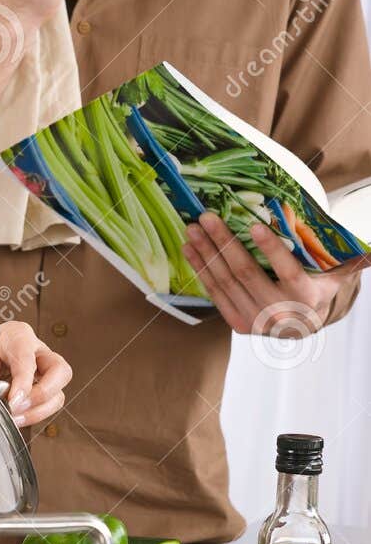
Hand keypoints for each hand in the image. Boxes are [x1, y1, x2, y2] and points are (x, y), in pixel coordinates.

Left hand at [0, 321, 72, 426]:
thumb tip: (3, 405)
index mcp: (16, 335)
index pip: (29, 357)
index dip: (24, 382)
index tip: (12, 402)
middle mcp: (34, 350)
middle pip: (61, 371)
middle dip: (44, 393)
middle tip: (18, 407)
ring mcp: (39, 370)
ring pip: (57, 393)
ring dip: (38, 410)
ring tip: (13, 418)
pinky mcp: (37, 388)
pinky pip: (47, 405)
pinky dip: (34, 415)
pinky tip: (15, 419)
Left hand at [183, 212, 370, 335]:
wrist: (305, 325)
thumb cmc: (318, 288)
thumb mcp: (333, 273)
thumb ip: (344, 259)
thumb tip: (366, 246)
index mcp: (306, 298)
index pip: (287, 271)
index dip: (270, 249)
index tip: (253, 225)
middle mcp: (280, 313)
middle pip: (246, 274)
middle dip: (223, 243)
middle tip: (206, 217)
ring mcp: (257, 322)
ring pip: (226, 283)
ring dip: (205, 253)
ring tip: (193, 229)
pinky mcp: (239, 325)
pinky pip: (216, 295)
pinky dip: (200, 270)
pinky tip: (190, 250)